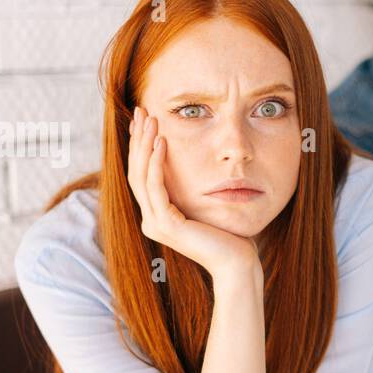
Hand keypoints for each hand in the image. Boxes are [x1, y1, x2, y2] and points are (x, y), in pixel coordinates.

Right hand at [127, 105, 261, 281]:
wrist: (237, 262)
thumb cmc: (229, 235)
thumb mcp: (207, 203)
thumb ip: (194, 188)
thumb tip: (196, 163)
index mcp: (158, 215)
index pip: (142, 174)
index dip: (140, 146)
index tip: (143, 119)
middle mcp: (151, 220)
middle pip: (136, 171)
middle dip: (138, 139)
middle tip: (140, 110)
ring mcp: (155, 224)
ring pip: (141, 176)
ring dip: (144, 144)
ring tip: (150, 119)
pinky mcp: (166, 225)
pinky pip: (156, 187)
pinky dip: (157, 163)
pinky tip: (162, 142)